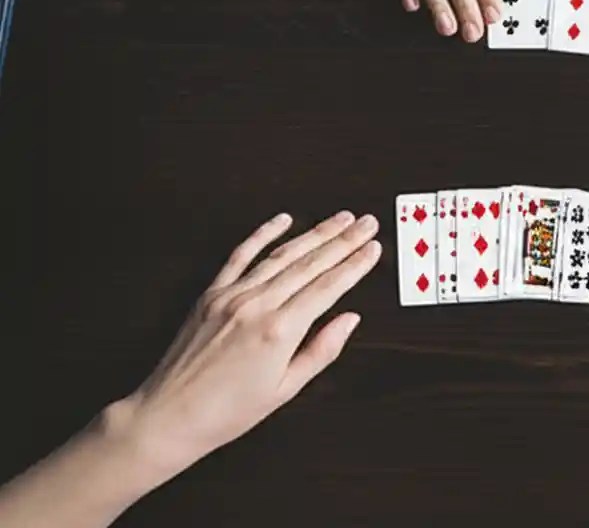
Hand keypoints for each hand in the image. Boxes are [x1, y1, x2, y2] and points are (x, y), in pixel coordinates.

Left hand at [107, 211, 380, 478]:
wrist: (169, 415)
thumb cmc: (227, 412)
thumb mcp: (285, 389)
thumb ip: (321, 350)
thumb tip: (350, 320)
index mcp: (280, 331)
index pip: (329, 288)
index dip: (355, 265)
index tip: (374, 248)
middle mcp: (257, 305)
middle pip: (310, 264)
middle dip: (343, 241)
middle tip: (367, 223)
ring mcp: (232, 295)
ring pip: (282, 255)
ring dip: (314, 233)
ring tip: (340, 219)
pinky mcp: (211, 293)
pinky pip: (241, 255)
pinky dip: (263, 234)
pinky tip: (283, 220)